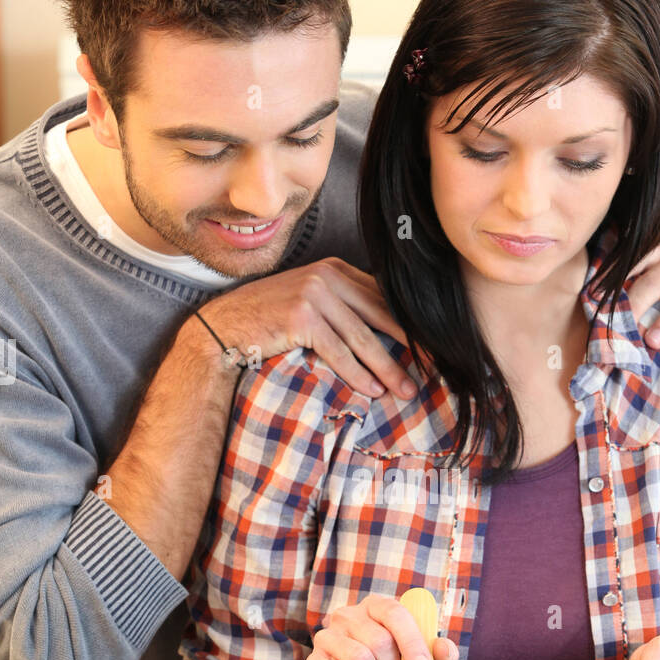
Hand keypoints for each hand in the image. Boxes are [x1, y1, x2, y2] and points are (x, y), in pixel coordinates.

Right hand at [200, 258, 417, 399]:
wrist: (226, 326)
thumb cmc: (272, 318)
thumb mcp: (313, 301)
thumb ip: (346, 305)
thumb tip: (390, 328)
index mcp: (336, 268)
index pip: (383, 298)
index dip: (410, 325)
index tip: (432, 347)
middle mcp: (328, 276)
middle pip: (380, 317)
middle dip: (409, 347)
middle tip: (433, 370)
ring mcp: (314, 295)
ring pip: (363, 339)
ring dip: (388, 368)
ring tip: (406, 391)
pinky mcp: (301, 318)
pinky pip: (338, 353)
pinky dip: (358, 375)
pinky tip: (373, 391)